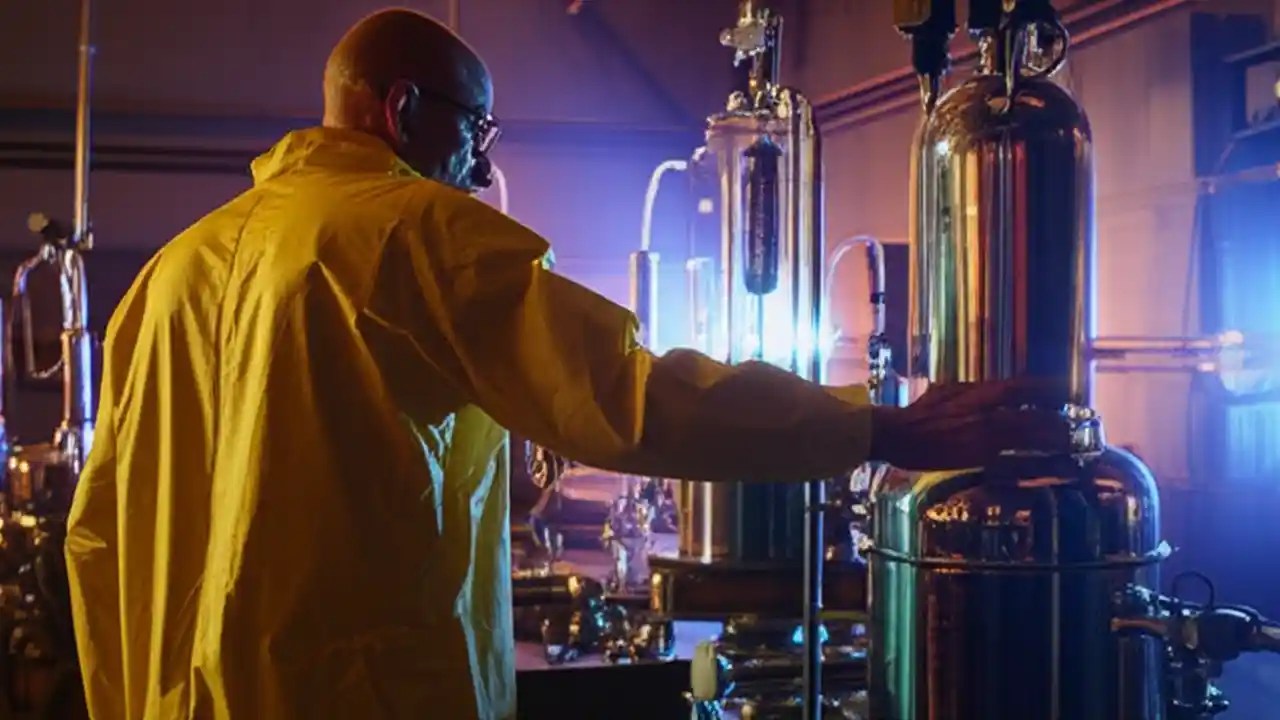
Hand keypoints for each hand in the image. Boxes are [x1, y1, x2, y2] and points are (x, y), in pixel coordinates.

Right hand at [868, 378, 1071, 470]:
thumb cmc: (917, 412)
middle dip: (1062, 419)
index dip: (1052, 389)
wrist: (895, 433)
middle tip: (1085, 423)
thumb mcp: (947, 390)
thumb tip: (988, 390)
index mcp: (980, 392)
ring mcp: (986, 437)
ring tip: (1079, 444)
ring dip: (1059, 440)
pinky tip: (1060, 469)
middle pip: (1036, 414)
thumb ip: (972, 391)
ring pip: (1032, 437)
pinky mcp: (979, 459)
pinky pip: (1020, 462)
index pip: (1025, 387)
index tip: (1073, 392)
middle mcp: (988, 412)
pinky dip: (1042, 465)